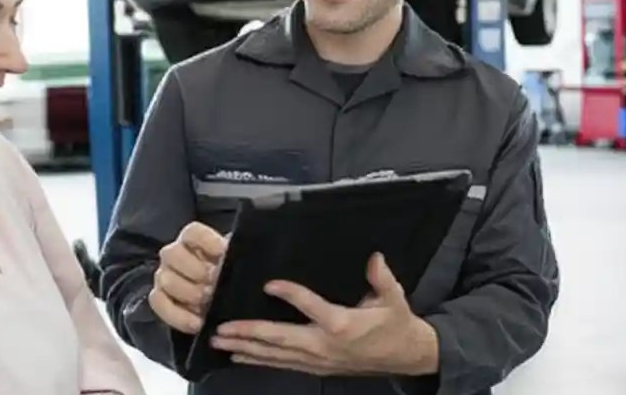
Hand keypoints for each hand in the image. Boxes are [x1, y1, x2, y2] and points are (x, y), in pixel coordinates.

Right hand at [149, 222, 227, 334]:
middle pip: (173, 254)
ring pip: (166, 279)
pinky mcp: (158, 297)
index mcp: (193, 240)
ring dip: (189, 293)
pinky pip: (158, 304)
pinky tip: (197, 323)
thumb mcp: (235, 264)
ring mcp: (163, 275)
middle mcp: (174, 254)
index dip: (206, 241)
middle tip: (214, 283)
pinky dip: (178, 316)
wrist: (215, 301)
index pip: (193, 232)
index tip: (222, 252)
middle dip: (195, 271)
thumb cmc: (227, 276)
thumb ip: (236, 259)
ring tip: (208, 301)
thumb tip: (239, 258)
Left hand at [210, 253, 438, 376]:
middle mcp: (324, 345)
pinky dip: (259, 360)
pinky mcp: (315, 368)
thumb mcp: (395, 299)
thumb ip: (383, 278)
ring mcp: (317, 360)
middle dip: (248, 332)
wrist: (406, 357)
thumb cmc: (396, 325)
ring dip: (245, 347)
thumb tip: (375, 258)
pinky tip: (240, 355)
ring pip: (275, 355)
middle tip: (221, 328)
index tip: (269, 284)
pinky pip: (282, 364)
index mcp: (342, 324)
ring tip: (220, 341)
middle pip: (280, 339)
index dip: (290, 294)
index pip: (311, 306)